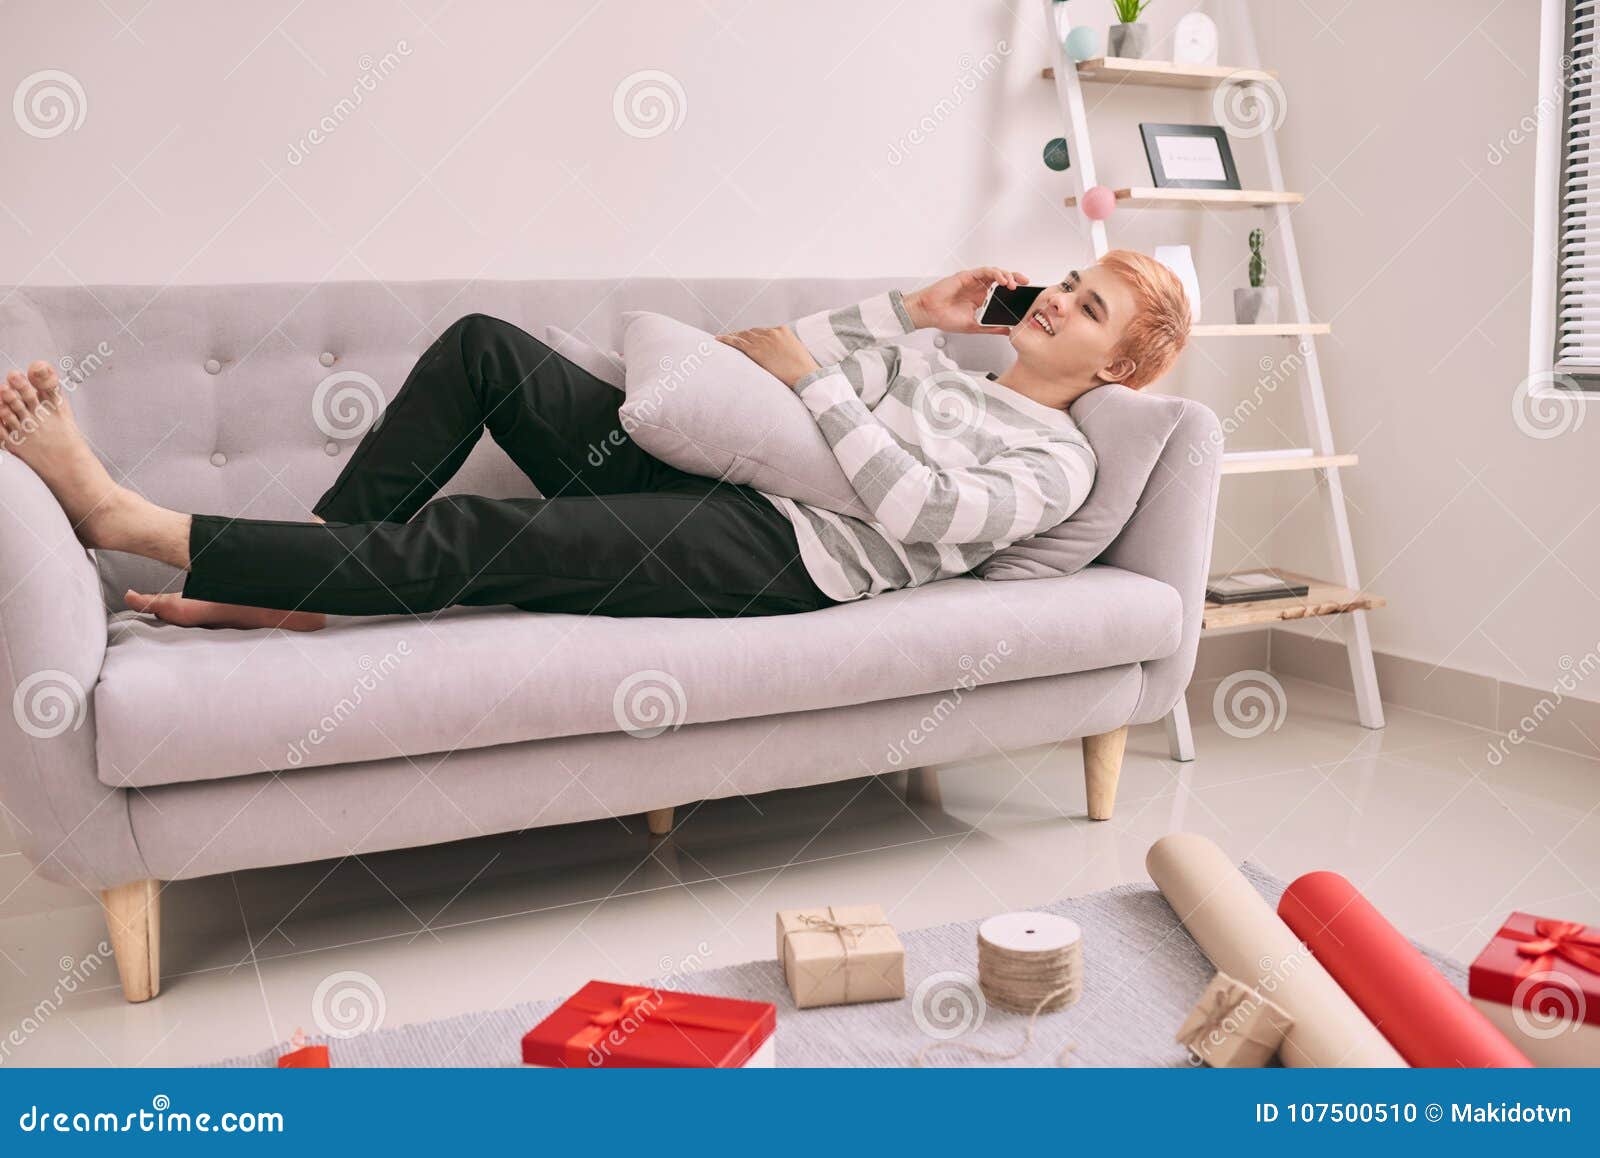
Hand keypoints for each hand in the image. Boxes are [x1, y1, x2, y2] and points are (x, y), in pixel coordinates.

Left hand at [715, 325, 820, 387]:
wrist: (805, 375)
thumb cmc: (804, 370)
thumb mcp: (796, 353)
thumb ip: (785, 350)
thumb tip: (780, 357)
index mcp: (783, 330)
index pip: (763, 331)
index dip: (753, 336)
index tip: (747, 338)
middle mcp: (772, 332)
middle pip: (751, 332)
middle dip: (742, 335)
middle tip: (732, 338)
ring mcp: (763, 341)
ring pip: (742, 335)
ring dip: (732, 337)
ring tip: (723, 340)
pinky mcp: (756, 350)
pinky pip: (737, 342)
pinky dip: (726, 340)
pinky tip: (718, 340)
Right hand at [904, 267, 1029, 334]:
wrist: (928, 313)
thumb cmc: (945, 318)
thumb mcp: (974, 326)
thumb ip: (991, 327)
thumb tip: (1007, 331)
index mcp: (981, 299)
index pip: (1001, 292)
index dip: (1013, 292)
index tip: (1025, 296)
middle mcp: (978, 288)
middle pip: (1001, 279)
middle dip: (1015, 279)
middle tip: (1025, 284)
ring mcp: (973, 281)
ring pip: (995, 273)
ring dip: (1006, 276)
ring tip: (1013, 284)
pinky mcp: (967, 276)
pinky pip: (984, 271)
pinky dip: (995, 274)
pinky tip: (1001, 280)